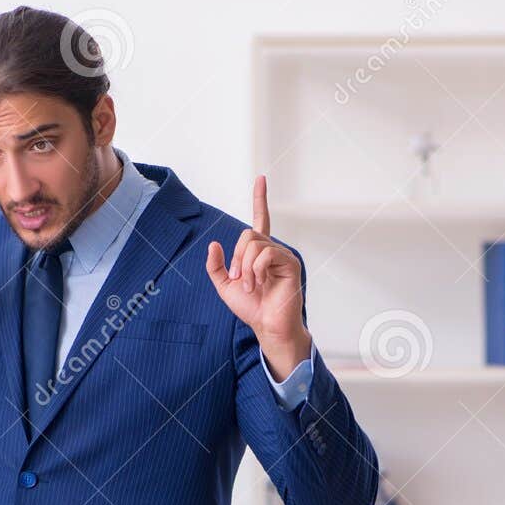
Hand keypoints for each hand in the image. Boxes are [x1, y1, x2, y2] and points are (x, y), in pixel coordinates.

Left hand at [206, 175, 311, 379]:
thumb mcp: (224, 286)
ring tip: (250, 285)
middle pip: (248, 234)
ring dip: (245, 267)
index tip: (261, 178)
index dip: (260, 199)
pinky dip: (256, 270)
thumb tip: (214, 244)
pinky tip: (259, 283)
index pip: (261, 219)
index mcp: (259, 253)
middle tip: (239, 279)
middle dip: (237, 258)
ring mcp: (282, 256)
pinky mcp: (290, 264)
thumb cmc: (251, 308)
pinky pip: (266, 254)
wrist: (266, 326)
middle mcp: (272, 250)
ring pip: (255, 244)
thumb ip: (216, 266)